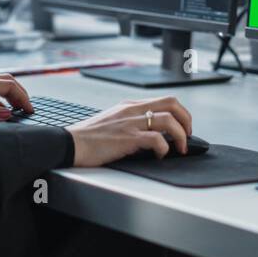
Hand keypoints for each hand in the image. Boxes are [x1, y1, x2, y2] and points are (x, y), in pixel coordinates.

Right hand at [65, 97, 192, 166]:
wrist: (70, 143)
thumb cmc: (88, 137)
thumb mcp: (112, 121)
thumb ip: (130, 121)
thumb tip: (149, 132)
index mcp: (130, 105)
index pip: (165, 100)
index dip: (180, 114)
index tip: (183, 128)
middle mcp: (132, 109)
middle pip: (172, 104)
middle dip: (186, 120)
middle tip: (187, 136)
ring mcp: (131, 122)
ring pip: (169, 120)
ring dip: (181, 136)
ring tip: (179, 149)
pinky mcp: (128, 138)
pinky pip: (157, 139)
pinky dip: (165, 148)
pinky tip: (160, 156)